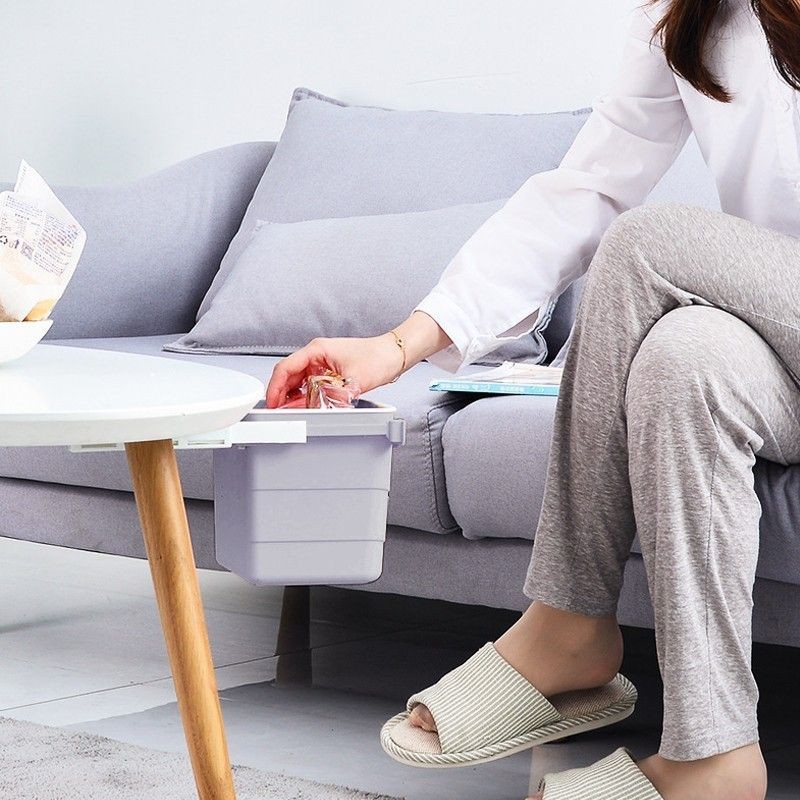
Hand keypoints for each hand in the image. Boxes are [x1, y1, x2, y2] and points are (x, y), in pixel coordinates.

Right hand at [265, 334, 403, 407]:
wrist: (394, 354)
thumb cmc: (378, 357)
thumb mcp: (355, 381)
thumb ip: (336, 398)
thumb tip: (321, 412)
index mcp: (317, 350)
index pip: (286, 367)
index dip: (275, 387)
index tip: (272, 403)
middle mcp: (317, 355)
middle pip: (289, 375)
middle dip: (282, 394)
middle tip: (278, 412)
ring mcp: (323, 362)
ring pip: (299, 380)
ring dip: (293, 396)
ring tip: (289, 412)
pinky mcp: (330, 371)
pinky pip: (311, 384)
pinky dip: (306, 395)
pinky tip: (305, 406)